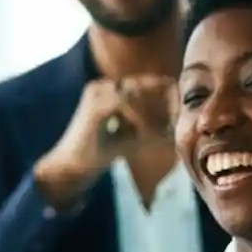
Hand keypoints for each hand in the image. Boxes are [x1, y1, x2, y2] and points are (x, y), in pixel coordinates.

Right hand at [36, 76, 176, 204]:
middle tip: (178, 122)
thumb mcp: (132, 137)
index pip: (148, 83)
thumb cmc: (99, 153)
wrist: (71, 168)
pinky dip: (140, 119)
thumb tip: (178, 125)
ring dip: (153, 112)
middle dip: (165, 103)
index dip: (167, 96)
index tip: (180, 116)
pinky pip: (125, 104)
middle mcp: (104, 86)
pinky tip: (147, 135)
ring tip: (164, 130)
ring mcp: (97, 92)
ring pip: (137, 93)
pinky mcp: (94, 105)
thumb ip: (152, 127)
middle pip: (145, 85)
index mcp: (111, 90)